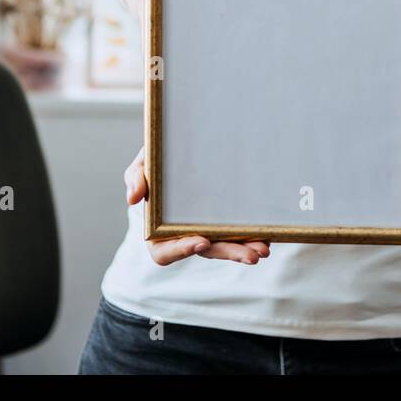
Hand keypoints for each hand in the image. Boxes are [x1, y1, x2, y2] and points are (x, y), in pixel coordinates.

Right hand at [124, 146, 271, 265]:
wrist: (182, 145)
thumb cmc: (158, 159)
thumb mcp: (143, 162)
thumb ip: (136, 177)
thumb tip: (133, 199)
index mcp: (157, 227)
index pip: (164, 251)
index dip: (181, 250)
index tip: (202, 241)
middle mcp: (183, 233)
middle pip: (204, 251)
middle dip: (229, 254)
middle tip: (252, 255)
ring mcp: (205, 227)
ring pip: (225, 246)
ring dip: (245, 249)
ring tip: (264, 248)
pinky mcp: (223, 219)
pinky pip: (237, 232)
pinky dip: (252, 235)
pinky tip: (268, 233)